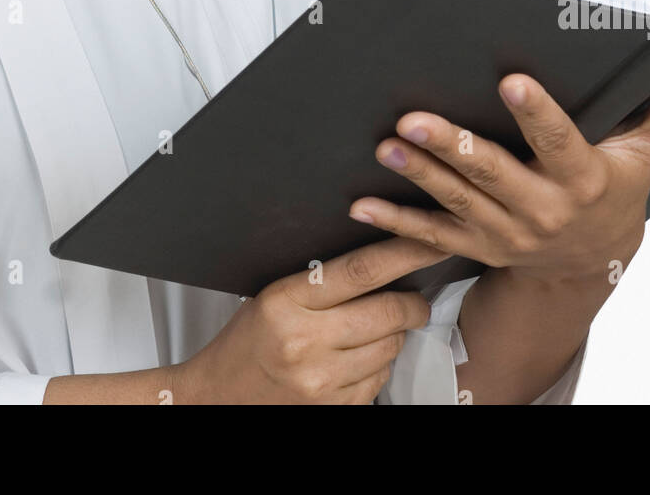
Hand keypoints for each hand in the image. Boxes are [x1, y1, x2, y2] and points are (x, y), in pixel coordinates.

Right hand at [170, 234, 449, 403]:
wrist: (219, 396)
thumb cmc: (249, 340)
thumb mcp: (275, 295)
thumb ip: (324, 281)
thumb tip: (383, 260)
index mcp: (288, 301)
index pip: (361, 270)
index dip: (404, 252)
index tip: (430, 240)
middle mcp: (305, 341)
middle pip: (388, 312)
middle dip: (413, 303)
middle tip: (414, 298)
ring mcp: (321, 381)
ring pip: (391, 347)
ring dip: (395, 335)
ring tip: (373, 330)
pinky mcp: (334, 408)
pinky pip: (380, 379)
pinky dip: (380, 366)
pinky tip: (357, 359)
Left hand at [348, 54, 649, 287]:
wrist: (593, 260)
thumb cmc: (619, 187)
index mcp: (585, 180)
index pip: (561, 143)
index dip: (538, 114)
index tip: (512, 80)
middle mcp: (544, 211)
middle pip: (495, 176)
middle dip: (455, 146)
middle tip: (416, 118)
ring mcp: (508, 233)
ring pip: (458, 202)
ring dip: (419, 174)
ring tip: (387, 144)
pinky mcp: (479, 246)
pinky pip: (433, 237)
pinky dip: (396, 222)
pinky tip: (363, 204)